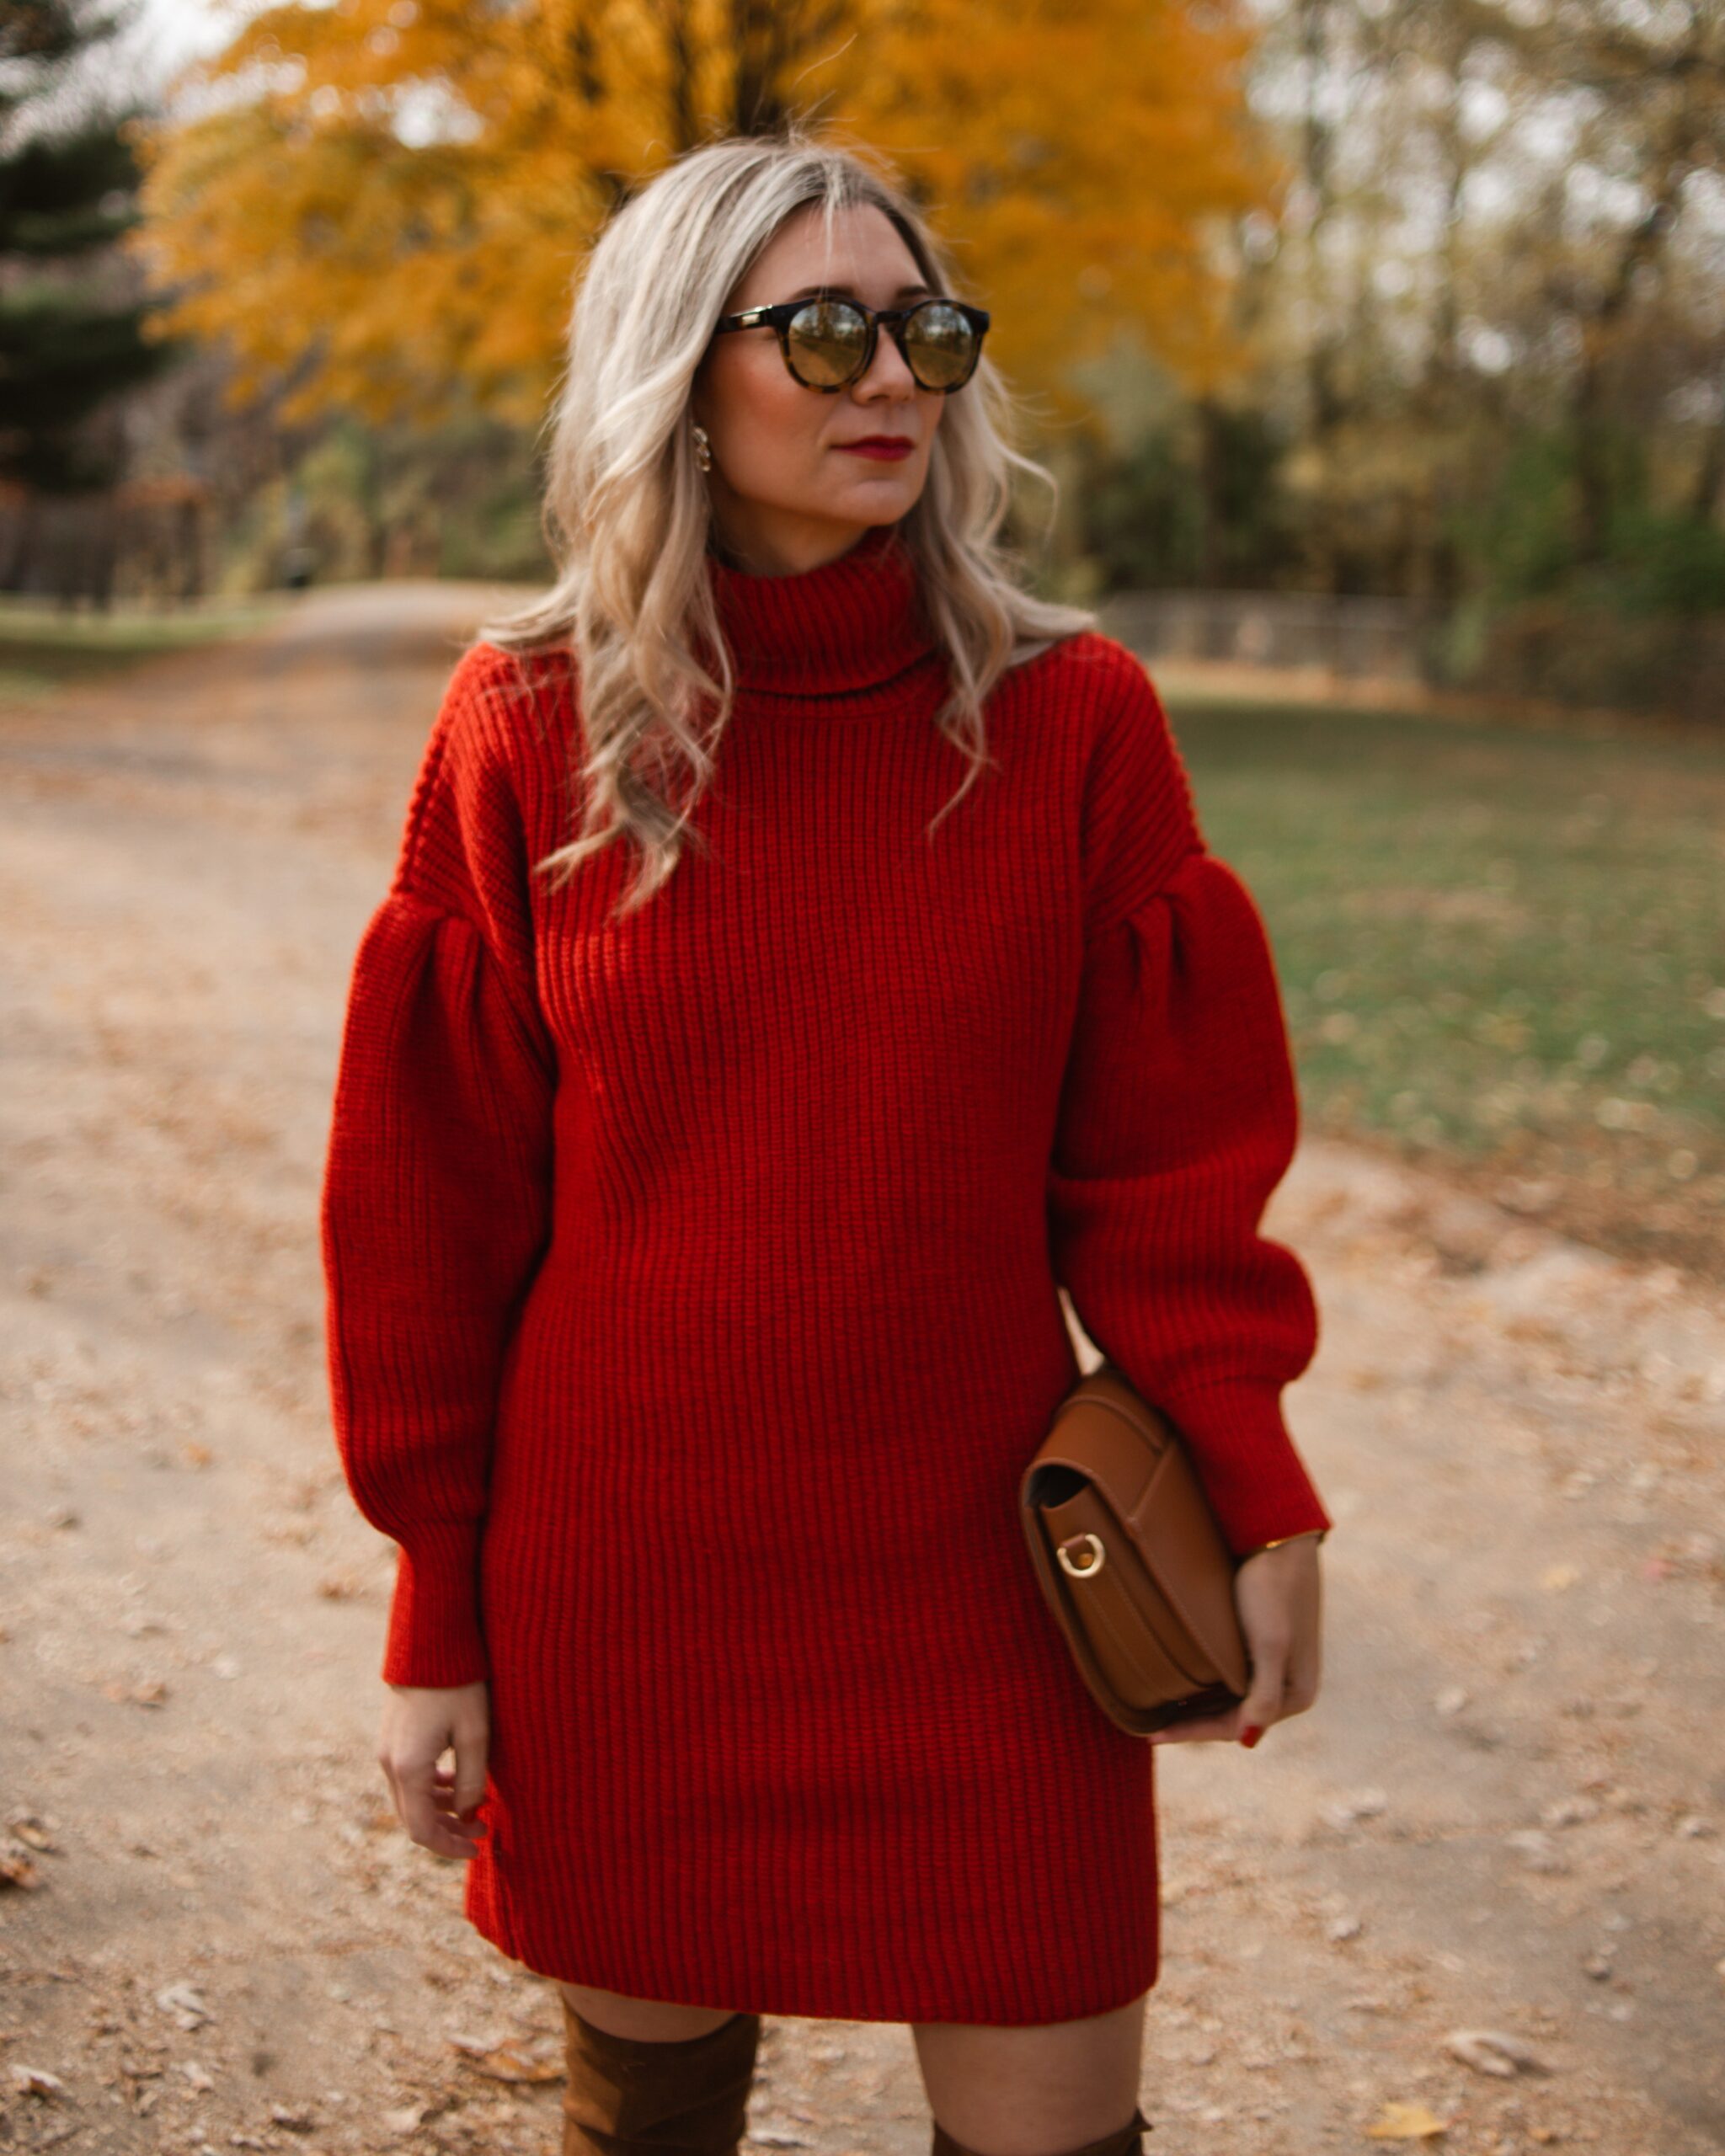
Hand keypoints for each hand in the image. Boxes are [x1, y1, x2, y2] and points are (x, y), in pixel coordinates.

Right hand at [378, 1680, 490, 1856]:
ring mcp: (387, 1752)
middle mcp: (390, 1765)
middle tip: (483, 1828)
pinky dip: (432, 1789)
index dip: (449, 1847)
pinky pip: (409, 1779)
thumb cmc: (458, 1685)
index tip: (478, 1848)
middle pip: (415, 1818)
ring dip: (442, 1809)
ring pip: (411, 1799)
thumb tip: (470, 1813)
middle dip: (449, 1829)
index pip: (422, 1831)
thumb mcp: (475, 1733)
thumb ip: (472, 1779)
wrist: (430, 1643)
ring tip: (478, 1805)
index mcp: (409, 1768)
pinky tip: (457, 1782)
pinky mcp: (392, 1740)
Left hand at [1146, 1531, 1323, 1746]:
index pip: (1235, 1727)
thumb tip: (1250, 1741)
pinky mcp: (1265, 1645)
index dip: (1194, 1732)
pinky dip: (1207, 1686)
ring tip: (1160, 1709)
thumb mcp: (1270, 1642)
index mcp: (1297, 1694)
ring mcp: (1277, 1666)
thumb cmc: (1271, 1589)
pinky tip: (1183, 1683)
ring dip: (1199, 1707)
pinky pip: (1232, 1678)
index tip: (1154, 1734)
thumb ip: (1263, 1694)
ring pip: (1231, 1699)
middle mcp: (1290, 1686)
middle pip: (1233, 1716)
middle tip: (1150, 1726)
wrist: (1278, 1537)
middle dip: (1194, 1724)